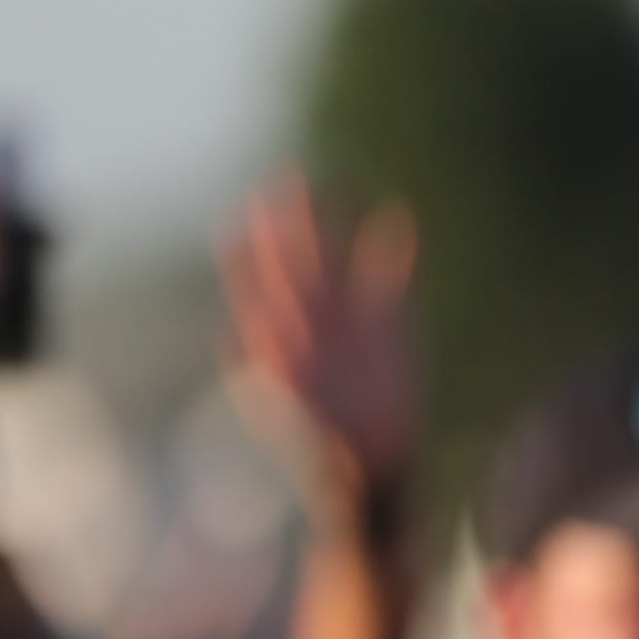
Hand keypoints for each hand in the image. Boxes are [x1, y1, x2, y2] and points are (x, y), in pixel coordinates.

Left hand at [219, 175, 420, 520]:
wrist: (368, 461)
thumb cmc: (320, 443)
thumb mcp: (288, 405)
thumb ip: (267, 366)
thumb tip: (237, 332)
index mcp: (279, 336)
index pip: (259, 283)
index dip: (251, 251)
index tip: (245, 216)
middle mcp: (308, 318)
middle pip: (297, 259)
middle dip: (292, 220)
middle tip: (288, 177)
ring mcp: (346, 316)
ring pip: (340, 259)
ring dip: (338, 222)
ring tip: (341, 182)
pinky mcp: (385, 321)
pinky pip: (389, 276)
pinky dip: (396, 248)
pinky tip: (402, 217)